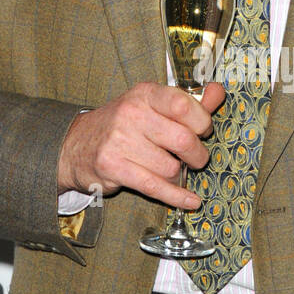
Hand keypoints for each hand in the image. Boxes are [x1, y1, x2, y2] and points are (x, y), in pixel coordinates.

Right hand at [57, 82, 224, 209]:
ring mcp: (120, 141)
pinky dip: (177, 197)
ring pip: (171, 168)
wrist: (76, 146)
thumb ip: (188, 102)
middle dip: (197, 155)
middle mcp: (131, 113)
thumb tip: (218, 92)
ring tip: (170, 170)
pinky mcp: (114, 168)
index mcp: (145, 94)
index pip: (184, 105)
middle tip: (195, 158)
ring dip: (178, 175)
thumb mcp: (152, 106)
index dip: (203, 122)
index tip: (203, 131)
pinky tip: (190, 201)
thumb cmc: (123, 126)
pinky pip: (155, 187)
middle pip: (184, 140)